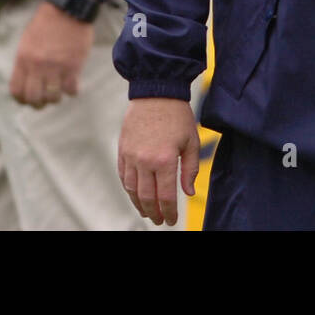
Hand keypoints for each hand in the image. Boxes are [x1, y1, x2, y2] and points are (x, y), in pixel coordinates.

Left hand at [9, 0, 93, 108]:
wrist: (68, 10)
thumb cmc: (46, 23)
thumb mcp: (27, 41)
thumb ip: (25, 62)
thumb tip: (27, 81)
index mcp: (23, 60)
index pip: (16, 90)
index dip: (21, 99)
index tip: (28, 99)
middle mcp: (37, 66)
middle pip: (34, 98)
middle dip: (38, 104)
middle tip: (44, 100)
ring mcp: (56, 67)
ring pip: (53, 97)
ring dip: (56, 98)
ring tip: (59, 92)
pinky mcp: (73, 66)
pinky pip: (71, 90)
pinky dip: (72, 91)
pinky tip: (72, 85)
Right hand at [118, 97, 199, 225]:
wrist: (156, 92)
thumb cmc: (178, 116)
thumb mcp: (191, 141)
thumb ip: (190, 169)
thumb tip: (187, 193)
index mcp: (164, 160)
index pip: (165, 196)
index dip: (169, 212)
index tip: (171, 221)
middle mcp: (144, 161)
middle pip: (146, 197)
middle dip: (153, 213)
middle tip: (160, 221)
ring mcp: (131, 156)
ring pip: (131, 189)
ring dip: (139, 204)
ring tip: (148, 212)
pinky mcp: (122, 150)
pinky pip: (123, 176)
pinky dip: (129, 188)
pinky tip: (136, 194)